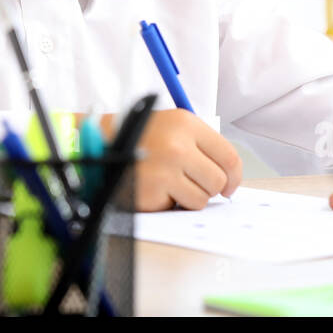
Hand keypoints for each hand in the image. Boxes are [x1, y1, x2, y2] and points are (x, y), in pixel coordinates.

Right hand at [127, 109, 242, 211]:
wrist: (98, 143)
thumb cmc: (140, 136)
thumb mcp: (172, 126)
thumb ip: (200, 145)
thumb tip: (228, 177)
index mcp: (186, 124)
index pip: (228, 156)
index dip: (234, 176)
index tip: (230, 186)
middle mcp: (178, 145)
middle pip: (218, 181)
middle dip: (210, 188)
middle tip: (194, 185)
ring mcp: (165, 170)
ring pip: (201, 198)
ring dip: (189, 197)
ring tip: (169, 184)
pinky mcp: (152, 191)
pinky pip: (178, 207)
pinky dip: (169, 203)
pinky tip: (155, 188)